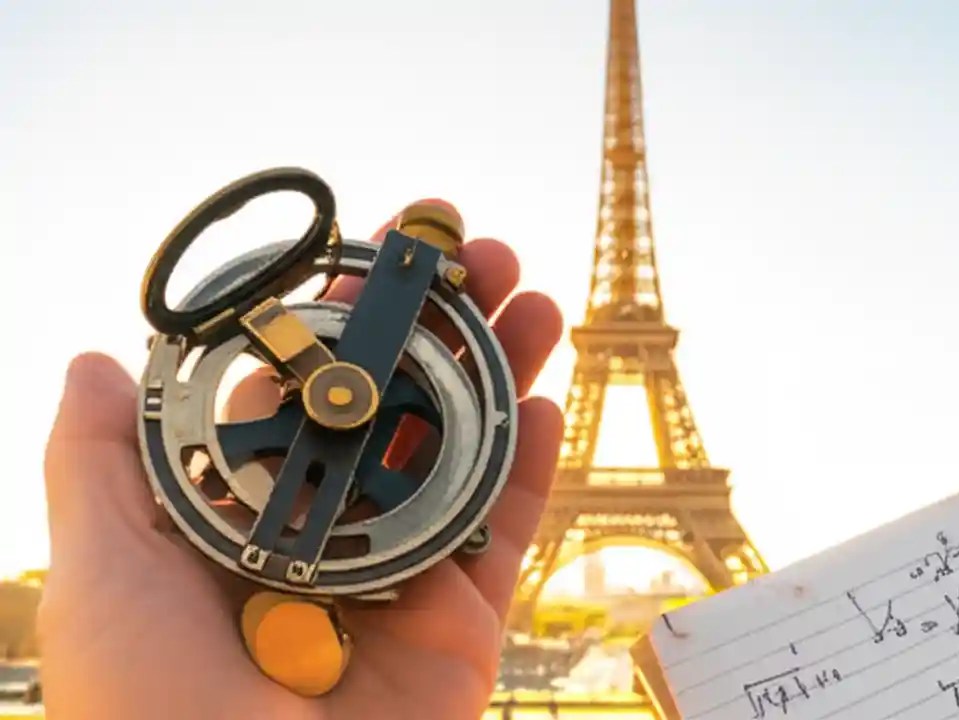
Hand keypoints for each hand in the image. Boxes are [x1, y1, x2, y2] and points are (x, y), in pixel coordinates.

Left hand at [39, 201, 563, 719]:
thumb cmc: (147, 707)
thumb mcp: (102, 568)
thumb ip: (101, 461)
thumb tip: (95, 359)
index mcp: (247, 508)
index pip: (306, 389)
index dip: (345, 318)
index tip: (380, 252)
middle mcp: (332, 528)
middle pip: (401, 405)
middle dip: (444, 326)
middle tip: (483, 253)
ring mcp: (402, 570)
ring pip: (464, 451)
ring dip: (502, 372)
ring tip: (535, 298)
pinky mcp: (462, 619)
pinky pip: (504, 530)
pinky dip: (532, 464)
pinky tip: (546, 401)